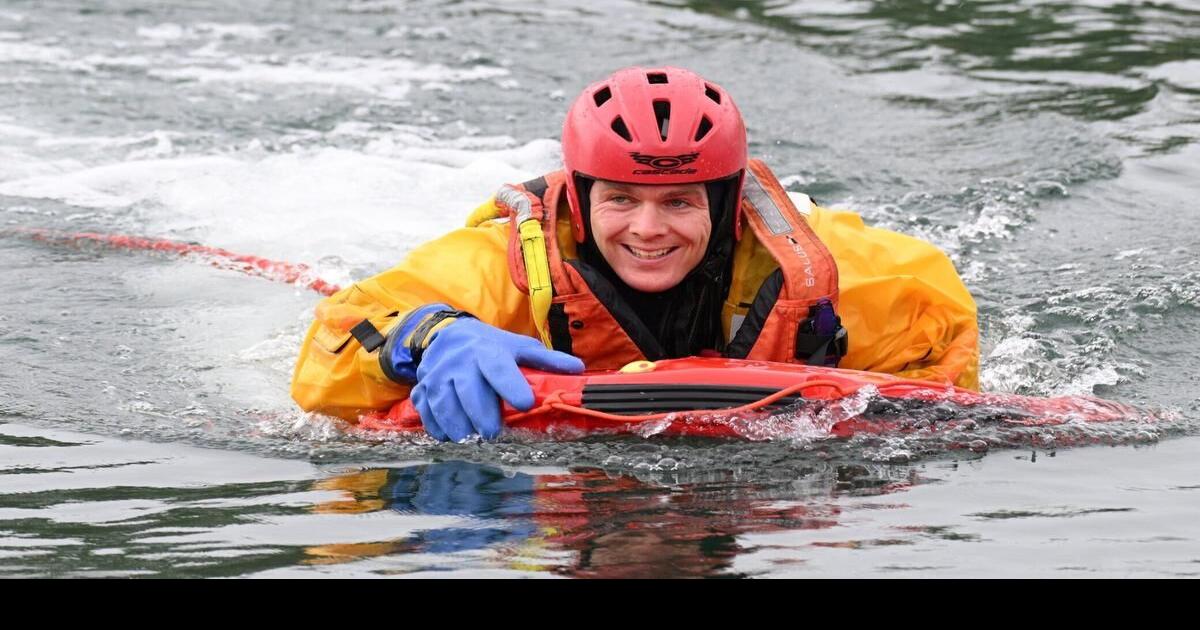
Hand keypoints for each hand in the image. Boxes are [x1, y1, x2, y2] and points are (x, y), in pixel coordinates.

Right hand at [410, 317, 583, 441]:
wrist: (448, 335)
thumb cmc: (491, 347)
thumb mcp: (518, 347)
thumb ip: (547, 360)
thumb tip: (579, 369)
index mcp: (488, 351)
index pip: (499, 368)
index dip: (511, 386)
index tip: (525, 404)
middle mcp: (460, 362)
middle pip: (469, 392)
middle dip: (481, 416)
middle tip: (493, 434)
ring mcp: (437, 376)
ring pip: (445, 405)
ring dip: (459, 427)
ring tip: (472, 439)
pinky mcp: (422, 389)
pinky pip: (427, 413)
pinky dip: (438, 428)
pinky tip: (451, 435)